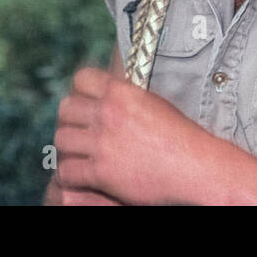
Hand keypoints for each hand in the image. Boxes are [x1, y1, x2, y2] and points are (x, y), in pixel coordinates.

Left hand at [53, 66, 213, 204]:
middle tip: (78, 132)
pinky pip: (68, 171)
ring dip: (68, 149)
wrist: (196, 168)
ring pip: (61, 140)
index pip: (81, 79)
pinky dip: (71, 176)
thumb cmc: (181, 138)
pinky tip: (83, 176)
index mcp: (121, 92)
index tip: (83, 104)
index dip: (79, 92)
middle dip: (69, 121)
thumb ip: (127, 97)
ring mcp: (102, 143)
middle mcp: (108, 113)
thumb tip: (110, 94)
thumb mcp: (154, 103)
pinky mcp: (101, 171)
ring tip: (79, 155)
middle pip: (66, 109)